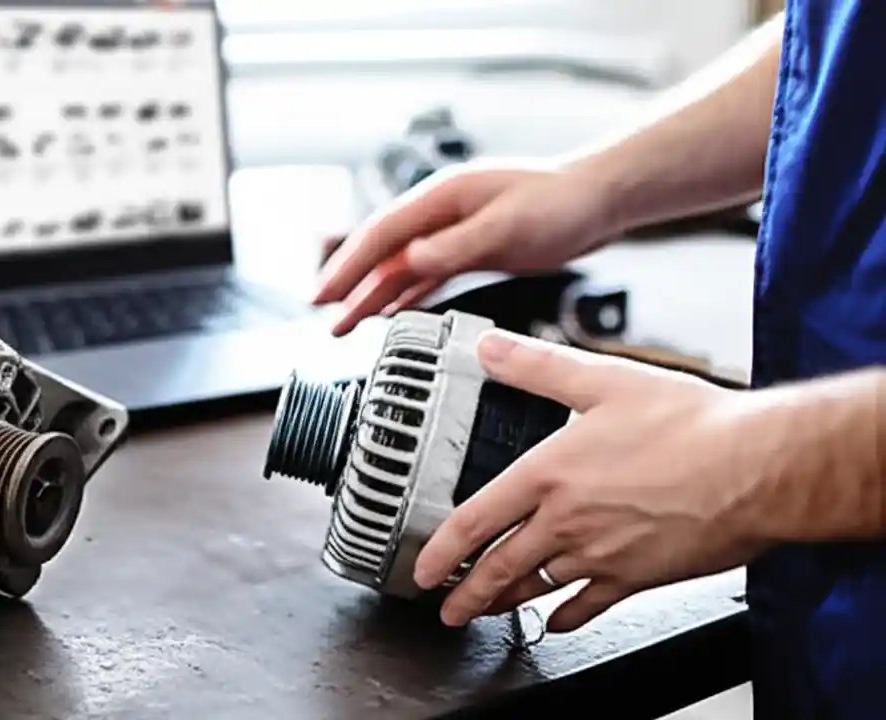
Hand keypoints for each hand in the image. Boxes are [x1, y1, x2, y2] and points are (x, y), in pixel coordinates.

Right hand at [313, 159, 615, 335]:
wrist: (599, 200)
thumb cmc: (560, 202)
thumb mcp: (508, 226)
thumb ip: (457, 245)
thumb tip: (411, 259)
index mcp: (441, 197)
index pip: (381, 234)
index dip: (348, 264)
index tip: (323, 292)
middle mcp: (440, 214)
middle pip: (382, 251)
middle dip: (348, 282)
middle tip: (320, 311)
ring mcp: (453, 232)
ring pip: (400, 267)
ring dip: (371, 295)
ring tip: (343, 324)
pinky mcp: (469, 251)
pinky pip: (425, 277)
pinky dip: (403, 297)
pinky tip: (387, 315)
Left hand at [413, 330, 781, 631]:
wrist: (759, 468)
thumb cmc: (691, 425)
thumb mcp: (603, 380)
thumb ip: (538, 367)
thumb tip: (489, 347)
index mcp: (550, 475)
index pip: (475, 522)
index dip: (440, 552)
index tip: (422, 570)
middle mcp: (568, 522)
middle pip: (500, 568)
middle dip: (465, 593)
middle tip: (444, 607)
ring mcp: (602, 555)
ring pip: (538, 589)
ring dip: (505, 603)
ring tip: (485, 612)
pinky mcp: (639, 577)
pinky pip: (590, 607)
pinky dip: (565, 616)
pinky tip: (556, 618)